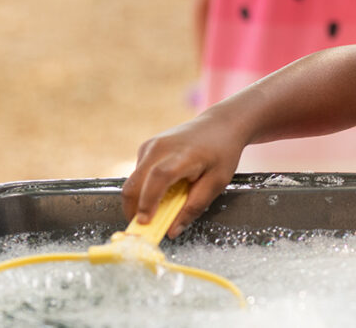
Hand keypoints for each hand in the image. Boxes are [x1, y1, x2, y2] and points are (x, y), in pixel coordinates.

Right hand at [120, 113, 245, 237]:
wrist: (220, 124)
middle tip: (144, 229)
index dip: (148, 202)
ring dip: (139, 200)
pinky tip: (163, 190)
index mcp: (182, 155)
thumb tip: (173, 231)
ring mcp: (151, 146)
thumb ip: (194, 207)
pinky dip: (144, 188)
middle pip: (134, 183)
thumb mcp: (217, 183)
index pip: (158, 178)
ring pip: (133, 181)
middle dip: (133, 209)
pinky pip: (138, 174)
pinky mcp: (146, 147)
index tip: (144, 223)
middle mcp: (160, 148)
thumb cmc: (222, 152)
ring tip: (159, 209)